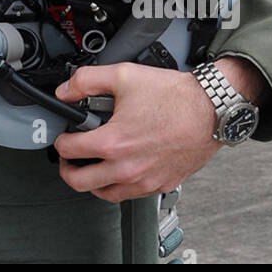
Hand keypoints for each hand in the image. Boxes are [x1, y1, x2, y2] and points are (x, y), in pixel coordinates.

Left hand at [52, 61, 223, 202]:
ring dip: (92, 182)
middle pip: (80, 182)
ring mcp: (144, 180)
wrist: (211, 110)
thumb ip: (86, 81)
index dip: (60, 141)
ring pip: (105, 194)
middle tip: (69, 159)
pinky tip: (119, 171)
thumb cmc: (174, 96)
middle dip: (68, 169)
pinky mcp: (160, 184)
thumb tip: (65, 90)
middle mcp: (127, 167)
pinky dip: (118, 186)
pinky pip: (130, 195)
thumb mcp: (123, 76)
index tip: (63, 138)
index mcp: (113, 143)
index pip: (69, 150)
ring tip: (91, 168)